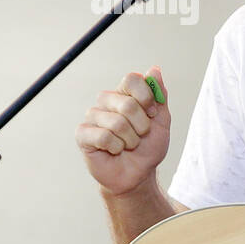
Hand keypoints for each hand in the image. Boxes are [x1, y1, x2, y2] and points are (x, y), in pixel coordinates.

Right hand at [76, 66, 170, 196]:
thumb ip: (159, 96)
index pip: (132, 79)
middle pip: (128, 103)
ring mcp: (92, 116)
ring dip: (131, 140)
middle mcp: (106, 101)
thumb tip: (154, 69)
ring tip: (128, 145)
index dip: (146, 97)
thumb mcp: (162, 121)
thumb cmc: (148, 147)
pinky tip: (115, 150)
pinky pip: (104, 136)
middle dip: (142, 126)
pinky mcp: (83, 134)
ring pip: (117, 123)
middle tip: (141, 135)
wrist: (138, 174)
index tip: (152, 113)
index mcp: (125, 94)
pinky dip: (117, 147)